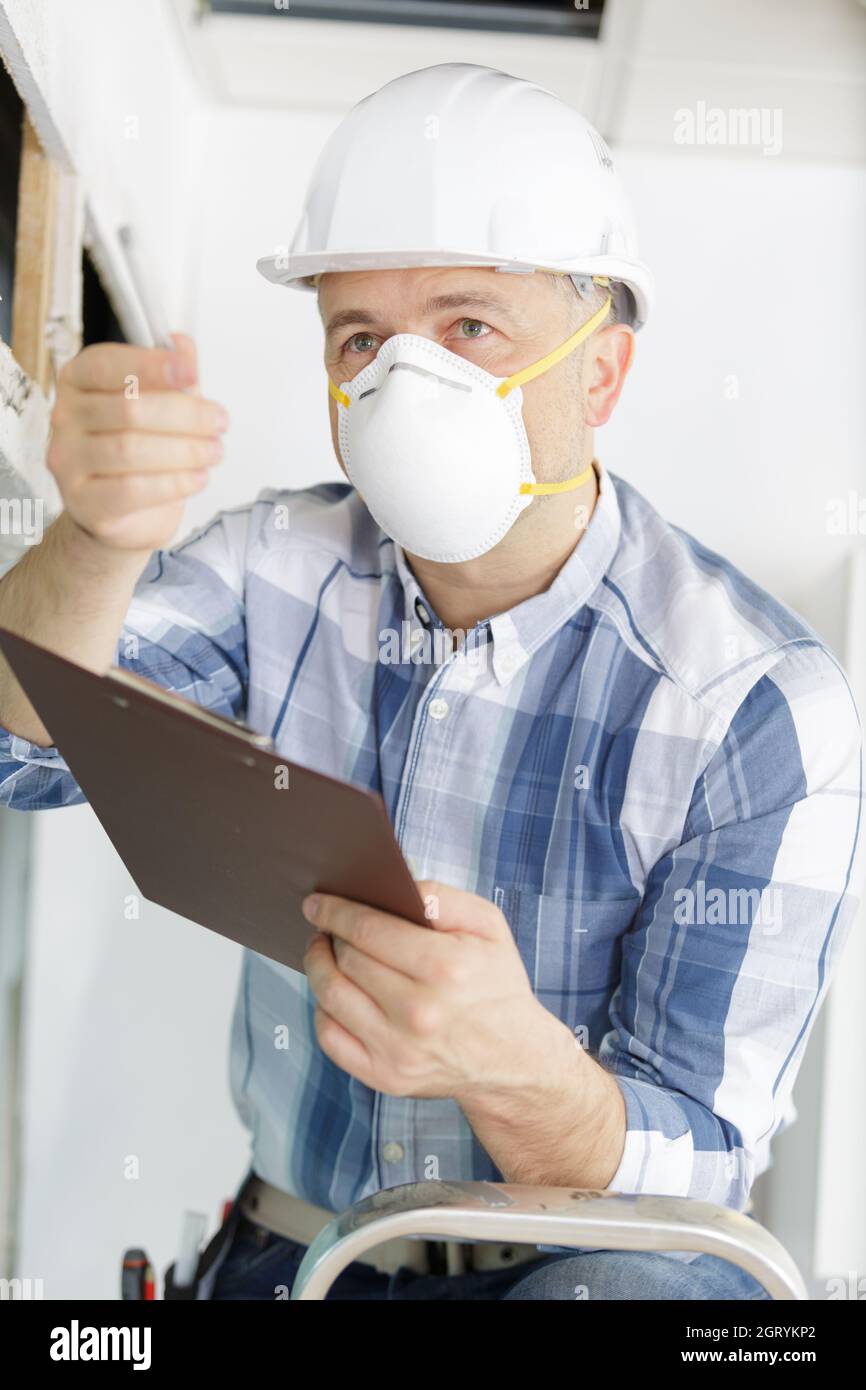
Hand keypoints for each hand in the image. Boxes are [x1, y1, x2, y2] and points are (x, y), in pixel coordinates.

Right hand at [46, 334, 228, 552]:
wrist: (125, 515)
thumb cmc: (140, 453)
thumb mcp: (162, 405)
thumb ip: (172, 375)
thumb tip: (184, 346)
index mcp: (78, 380)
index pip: (107, 365)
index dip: (152, 365)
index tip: (191, 372)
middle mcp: (66, 416)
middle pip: (128, 409)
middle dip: (185, 415)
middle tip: (219, 423)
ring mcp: (68, 460)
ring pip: (130, 450)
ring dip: (185, 450)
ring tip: (213, 452)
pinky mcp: (82, 500)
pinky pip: (132, 489)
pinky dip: (174, 483)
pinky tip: (197, 477)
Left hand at [302, 879, 558, 1102]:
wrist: (514, 1060)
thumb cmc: (496, 985)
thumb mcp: (488, 927)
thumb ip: (442, 897)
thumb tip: (395, 885)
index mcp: (446, 967)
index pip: (368, 929)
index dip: (335, 911)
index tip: (316, 902)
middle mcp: (419, 1012)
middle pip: (347, 960)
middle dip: (331, 936)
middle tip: (328, 926)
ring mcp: (399, 1049)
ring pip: (330, 996)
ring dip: (319, 967)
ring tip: (323, 952)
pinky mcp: (385, 1077)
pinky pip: (330, 1038)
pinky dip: (323, 1010)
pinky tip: (334, 993)